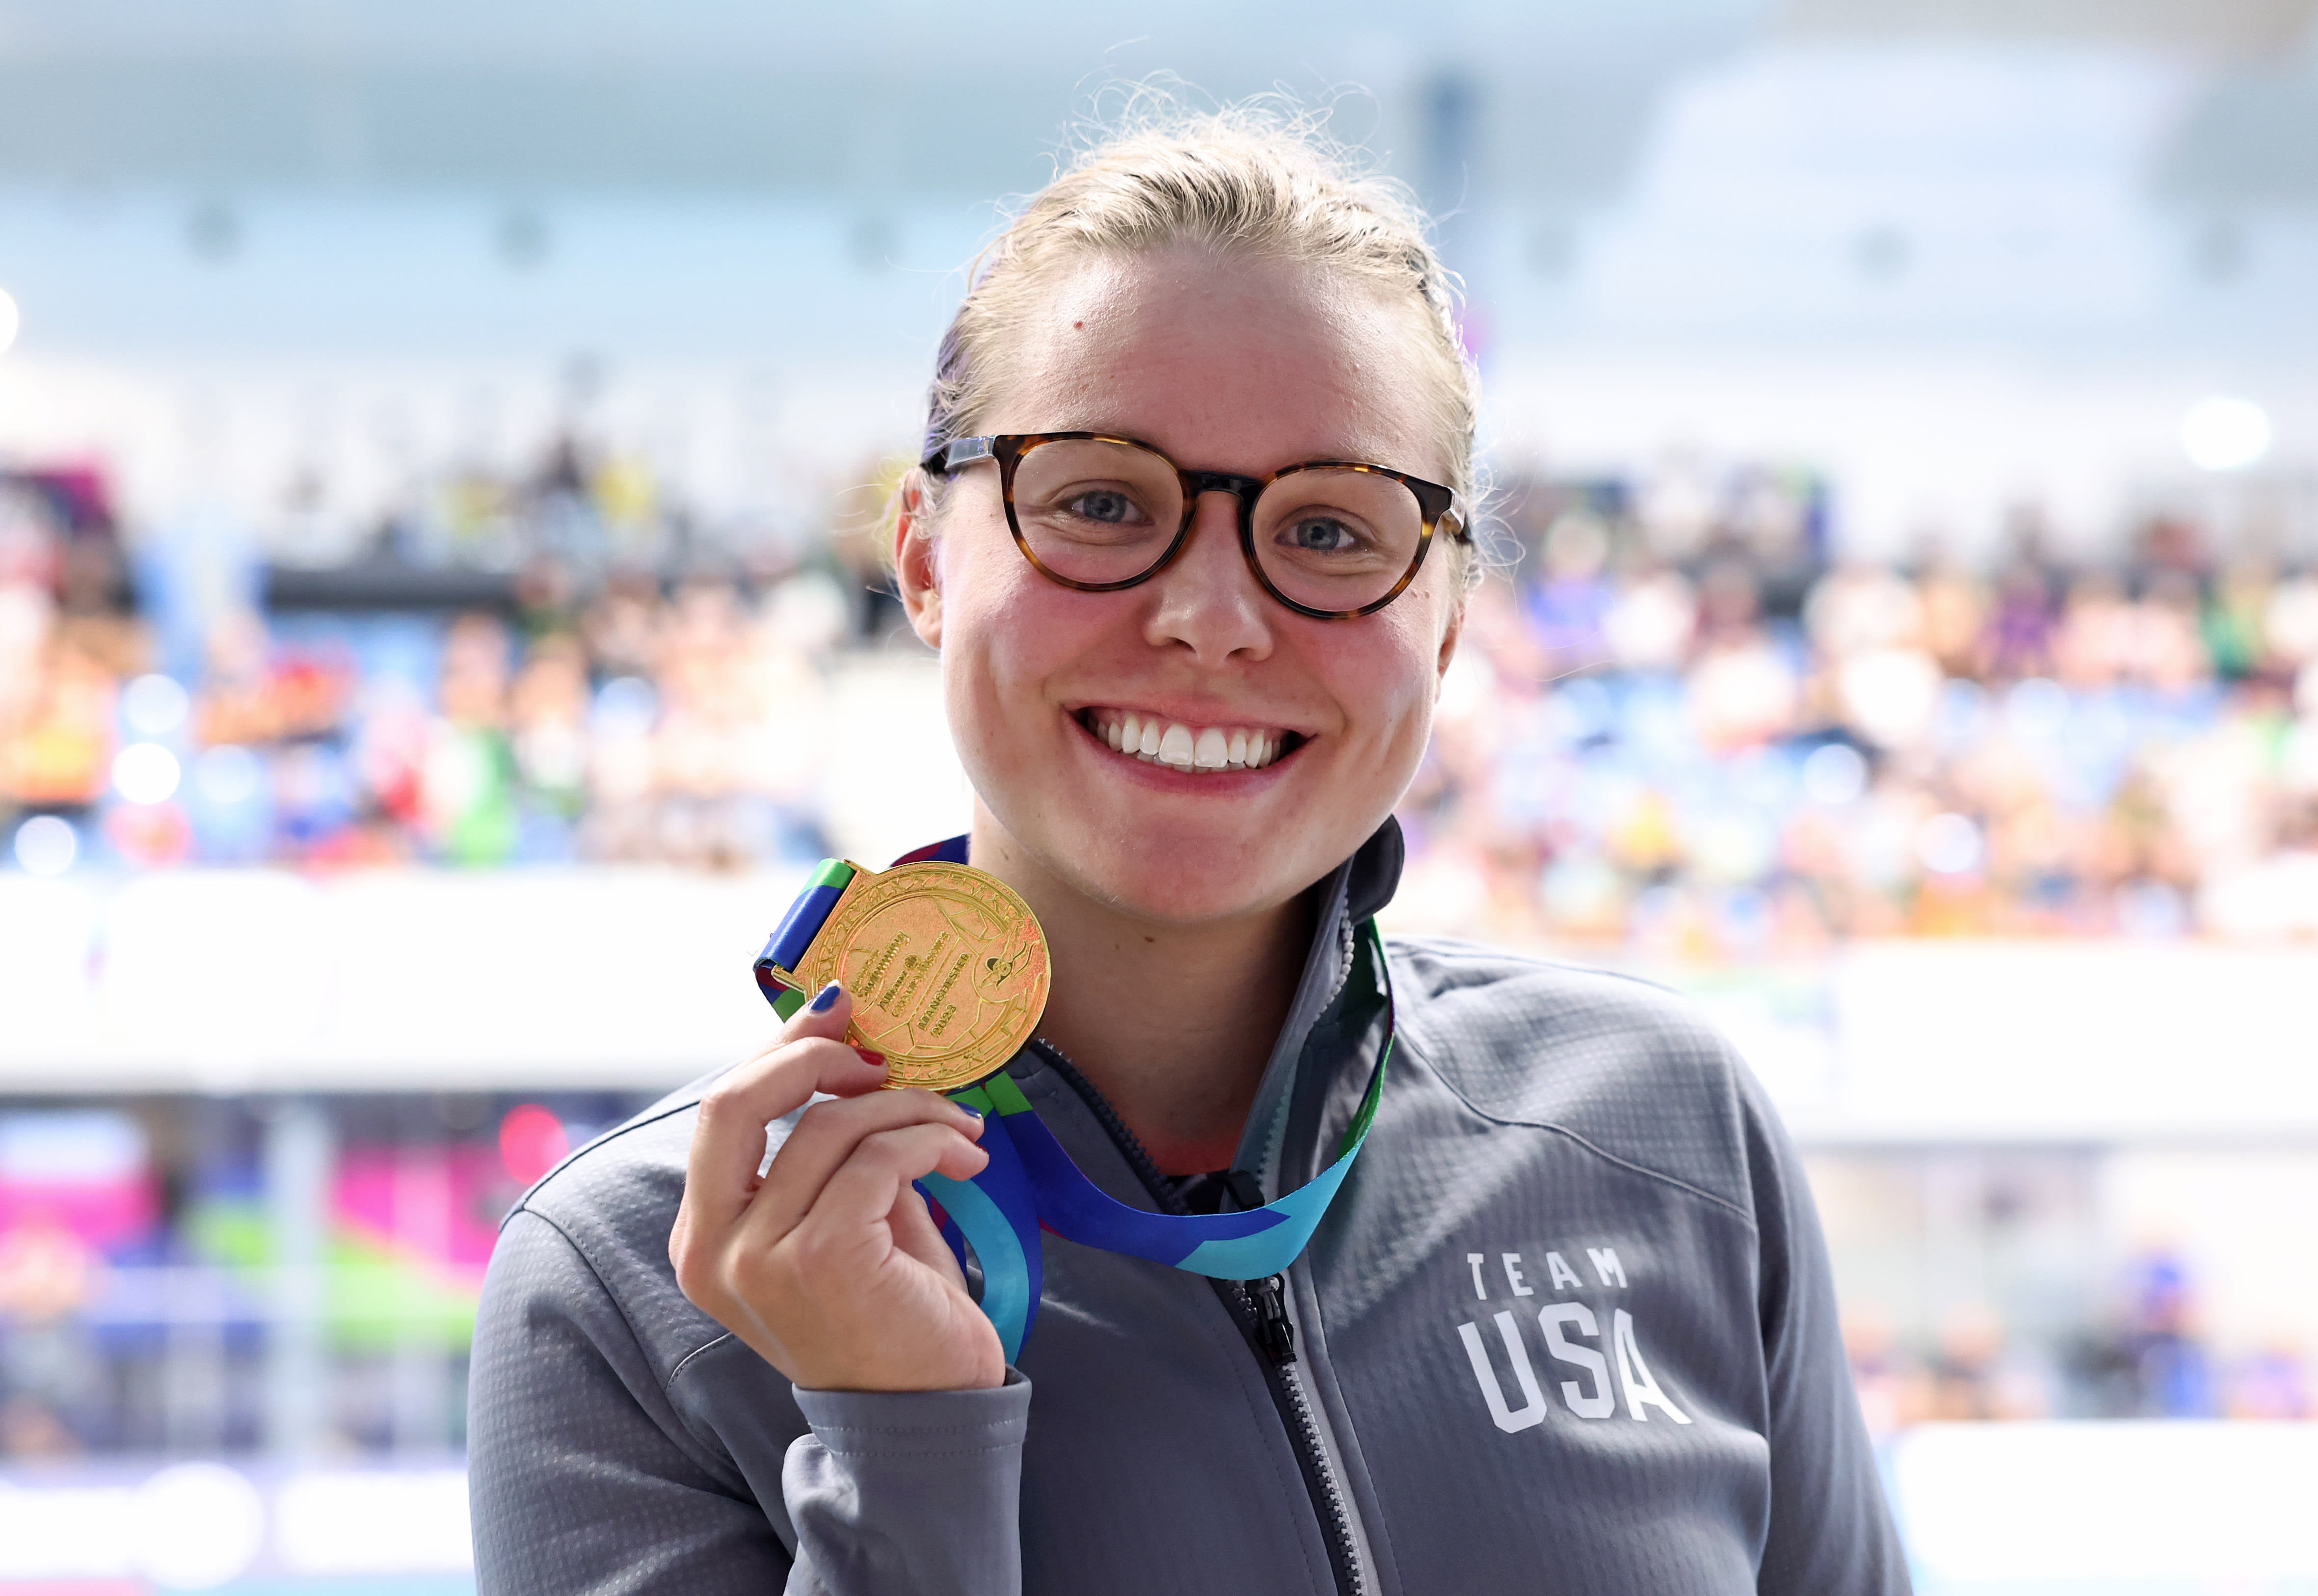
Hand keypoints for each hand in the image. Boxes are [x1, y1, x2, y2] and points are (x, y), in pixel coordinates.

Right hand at [670, 983, 1003, 1390]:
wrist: (927, 1417)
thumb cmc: (889, 1315)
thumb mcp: (845, 1220)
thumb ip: (832, 1152)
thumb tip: (855, 1052)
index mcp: (705, 1237)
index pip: (723, 1110)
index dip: (781, 1048)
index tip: (841, 1011)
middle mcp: (715, 1248)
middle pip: (738, 1099)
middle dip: (814, 1054)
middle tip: (886, 1055)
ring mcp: (760, 1257)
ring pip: (830, 1124)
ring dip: (909, 1106)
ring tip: (958, 1126)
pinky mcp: (821, 1259)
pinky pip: (877, 1160)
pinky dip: (928, 1140)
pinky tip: (966, 1156)